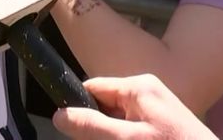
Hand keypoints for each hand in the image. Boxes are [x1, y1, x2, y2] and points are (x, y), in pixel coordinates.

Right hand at [52, 74, 216, 139]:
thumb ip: (92, 127)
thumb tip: (59, 115)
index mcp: (139, 87)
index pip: (93, 87)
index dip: (79, 108)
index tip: (74, 132)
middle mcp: (147, 92)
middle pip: (104, 107)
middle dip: (98, 129)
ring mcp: (157, 110)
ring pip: (117, 122)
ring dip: (112, 136)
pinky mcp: (163, 126)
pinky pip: (133, 130)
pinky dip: (126, 139)